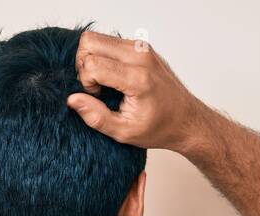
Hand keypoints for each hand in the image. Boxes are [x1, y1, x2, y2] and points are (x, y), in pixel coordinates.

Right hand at [66, 31, 206, 152]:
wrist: (187, 120)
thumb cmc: (161, 127)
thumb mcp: (125, 132)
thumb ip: (96, 117)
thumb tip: (72, 99)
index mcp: (138, 79)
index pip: (92, 64)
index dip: (87, 82)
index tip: (99, 97)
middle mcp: (140, 57)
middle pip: (89, 42)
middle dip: (83, 65)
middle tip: (97, 87)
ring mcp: (142, 48)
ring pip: (96, 38)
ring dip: (92, 59)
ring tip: (105, 83)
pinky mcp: (141, 46)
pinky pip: (109, 42)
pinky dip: (103, 57)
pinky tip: (113, 77)